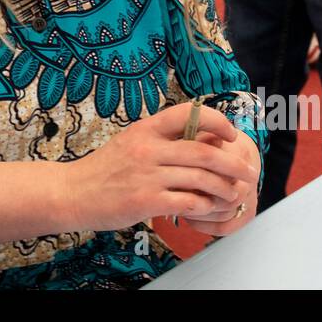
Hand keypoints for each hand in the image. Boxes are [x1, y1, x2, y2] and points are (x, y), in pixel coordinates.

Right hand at [62, 102, 256, 232]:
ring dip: (224, 188)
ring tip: (234, 194)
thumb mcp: (131, 142)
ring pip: (201, 178)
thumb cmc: (104, 169)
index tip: (231, 134)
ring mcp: (147, 175)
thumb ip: (161, 139)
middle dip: (233, 163)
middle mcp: (148, 148)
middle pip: (204, 151)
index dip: (217, 120)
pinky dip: (205, 206)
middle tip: (248, 172)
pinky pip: (188, 202)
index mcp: (145, 128)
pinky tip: (209, 209)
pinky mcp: (145, 201)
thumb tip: (202, 137)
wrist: (73, 192)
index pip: (188, 113)